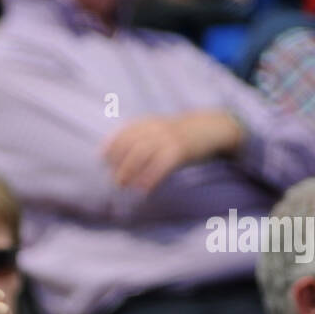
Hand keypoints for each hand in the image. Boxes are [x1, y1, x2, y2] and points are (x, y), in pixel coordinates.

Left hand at [103, 110, 243, 192]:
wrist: (212, 127)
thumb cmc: (181, 135)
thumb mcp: (159, 130)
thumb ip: (142, 140)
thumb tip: (117, 161)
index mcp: (149, 123)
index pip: (125, 133)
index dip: (112, 145)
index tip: (102, 159)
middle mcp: (157, 128)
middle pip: (131, 145)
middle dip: (119, 163)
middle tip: (115, 180)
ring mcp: (169, 138)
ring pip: (143, 154)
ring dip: (130, 171)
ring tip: (124, 186)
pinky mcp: (180, 150)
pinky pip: (161, 165)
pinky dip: (150, 178)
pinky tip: (144, 190)